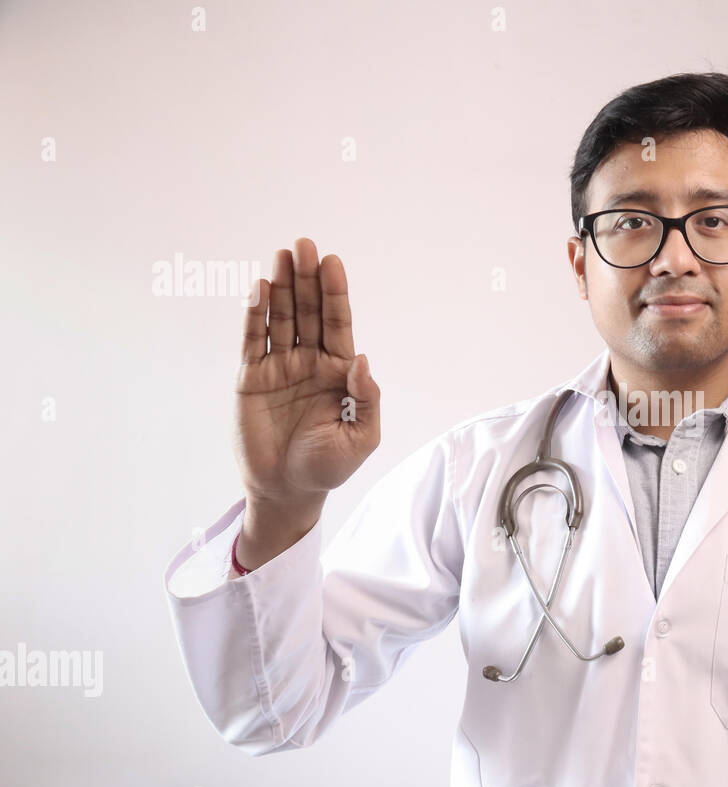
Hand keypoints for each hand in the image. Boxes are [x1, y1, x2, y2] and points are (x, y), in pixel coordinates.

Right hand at [233, 238, 379, 508]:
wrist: (287, 491)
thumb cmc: (328, 467)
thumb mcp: (362, 437)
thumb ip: (367, 398)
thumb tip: (363, 359)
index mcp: (339, 371)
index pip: (338, 324)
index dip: (335, 293)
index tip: (333, 262)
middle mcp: (309, 361)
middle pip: (308, 311)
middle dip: (307, 279)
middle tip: (304, 245)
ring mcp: (279, 367)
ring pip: (279, 318)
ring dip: (280, 287)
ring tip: (282, 255)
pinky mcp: (251, 378)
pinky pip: (253, 340)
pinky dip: (254, 315)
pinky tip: (259, 289)